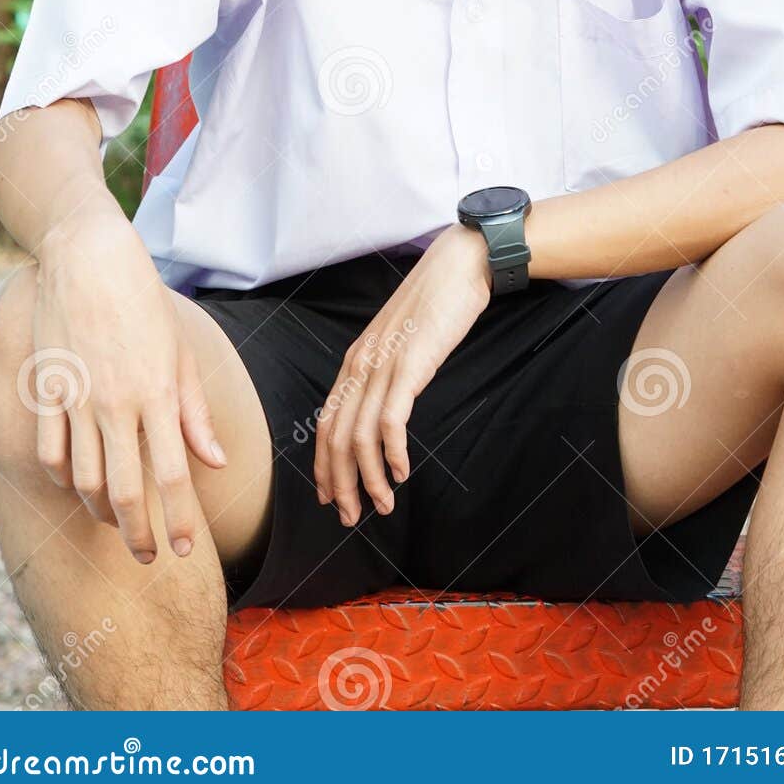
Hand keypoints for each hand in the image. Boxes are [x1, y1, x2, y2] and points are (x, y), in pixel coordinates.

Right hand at [32, 211, 227, 563]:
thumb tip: (216, 462)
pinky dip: (63, 479)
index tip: (183, 549)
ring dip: (101, 512)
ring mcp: (76, 399)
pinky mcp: (47, 391)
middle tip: (149, 557)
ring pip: (84, 480)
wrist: (88, 257)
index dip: (178, 520)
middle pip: (125, 491)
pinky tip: (78, 485)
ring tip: (117, 523)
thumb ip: (194, 412)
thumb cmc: (143, 301)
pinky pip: (51, 452)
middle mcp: (115, 403)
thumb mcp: (179, 352)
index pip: (173, 475)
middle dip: (138, 534)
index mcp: (156, 393)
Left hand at [315, 223, 491, 525]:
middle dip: (340, 484)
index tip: (331, 496)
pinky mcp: (409, 365)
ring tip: (382, 505)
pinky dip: (392, 454)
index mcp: (355, 360)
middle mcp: (360, 365)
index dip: (324, 465)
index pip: (327, 423)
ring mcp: (382, 365)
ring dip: (369, 479)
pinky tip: (402, 472)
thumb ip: (388, 371)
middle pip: (335, 437)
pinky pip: (390, 421)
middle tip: (351, 517)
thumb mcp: (402, 341)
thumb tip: (386, 408)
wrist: (459, 266)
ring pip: (359, 437)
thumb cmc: (435, 303)